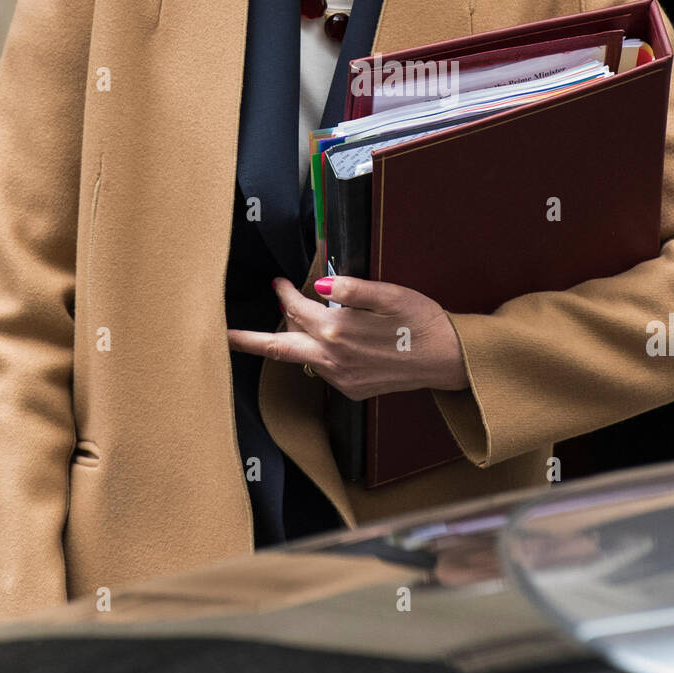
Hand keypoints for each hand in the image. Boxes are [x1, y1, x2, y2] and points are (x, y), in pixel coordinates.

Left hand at [227, 275, 468, 399]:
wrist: (448, 360)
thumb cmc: (422, 321)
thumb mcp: (391, 294)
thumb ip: (353, 288)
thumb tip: (322, 283)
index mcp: (339, 332)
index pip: (297, 309)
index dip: (285, 294)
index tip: (279, 282)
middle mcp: (333, 360)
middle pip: (279, 348)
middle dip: (250, 340)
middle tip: (225, 335)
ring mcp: (341, 379)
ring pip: (301, 357)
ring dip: (290, 338)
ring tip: (286, 320)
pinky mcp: (351, 390)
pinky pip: (321, 369)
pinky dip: (313, 352)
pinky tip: (323, 340)